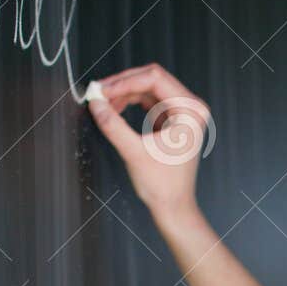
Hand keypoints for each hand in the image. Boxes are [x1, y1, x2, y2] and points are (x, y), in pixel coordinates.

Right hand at [85, 63, 211, 221]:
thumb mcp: (134, 153)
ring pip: (148, 88)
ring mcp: (183, 111)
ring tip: (104, 102)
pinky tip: (115, 108)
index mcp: (191, 110)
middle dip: (123, 84)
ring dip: (125, 92)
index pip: (155, 79)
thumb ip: (113, 125)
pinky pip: (149, 100)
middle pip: (152, 79)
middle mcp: (191, 107)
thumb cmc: (163, 185)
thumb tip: (95, 103)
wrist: (173, 206)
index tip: (102, 90)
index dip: (125, 81)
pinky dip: (131, 101)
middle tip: (98, 92)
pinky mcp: (173, 118)